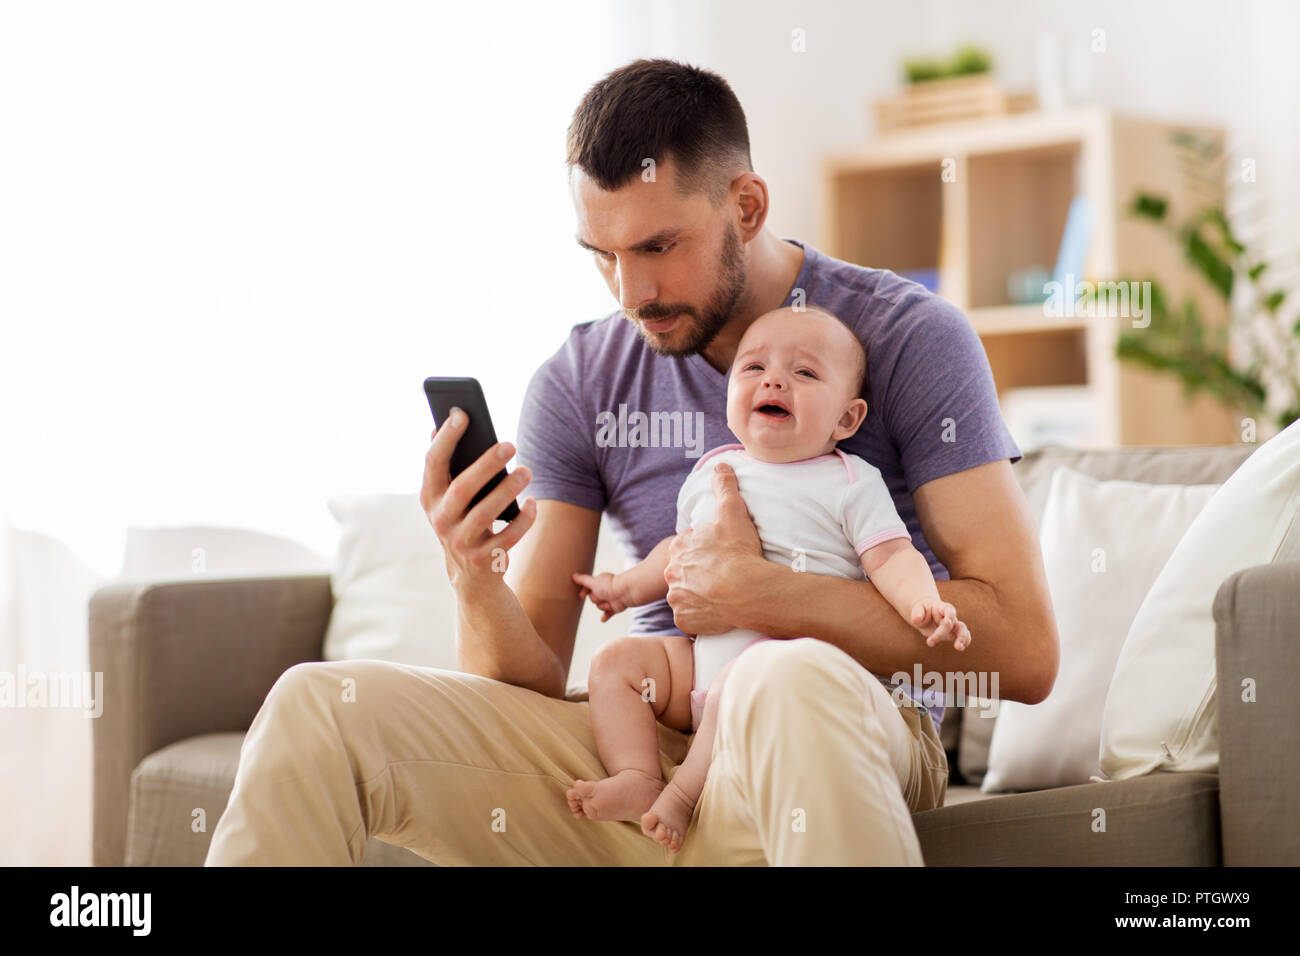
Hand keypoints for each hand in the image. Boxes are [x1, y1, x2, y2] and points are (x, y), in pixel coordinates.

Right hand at [420, 408, 537, 587]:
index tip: (462, 413)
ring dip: (507, 490)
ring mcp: (461, 542)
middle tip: (510, 444)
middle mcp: (441, 521)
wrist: (471, 573)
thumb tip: (442, 423)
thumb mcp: (449, 496)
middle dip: (486, 465)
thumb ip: (448, 465)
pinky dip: (523, 519)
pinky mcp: (484, 560)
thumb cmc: (464, 518)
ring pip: (485, 514)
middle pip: (462, 489)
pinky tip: (532, 502)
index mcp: (429, 497)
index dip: (446, 438)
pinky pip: (508, 537)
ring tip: (526, 471)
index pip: (433, 463)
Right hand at [571, 571, 628, 622]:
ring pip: (599, 606)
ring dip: (603, 605)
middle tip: (603, 595)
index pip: (588, 587)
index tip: (581, 596)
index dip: (584, 592)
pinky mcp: (614, 607)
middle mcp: (604, 590)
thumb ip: (583, 580)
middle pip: (593, 599)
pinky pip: (608, 614)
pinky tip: (603, 619)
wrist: (624, 594)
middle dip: (596, 598)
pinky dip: (606, 616)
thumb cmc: (609, 586)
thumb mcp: (593, 582)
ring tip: (610, 601)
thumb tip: (573, 575)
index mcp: (600, 582)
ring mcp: (609, 599)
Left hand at [664, 462, 764, 635]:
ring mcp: (677, 599)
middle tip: (722, 573)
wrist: (747, 591)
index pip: (689, 547)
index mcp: (679, 547)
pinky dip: (701, 615)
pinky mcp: (685, 619)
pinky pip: (691, 617)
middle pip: (685, 571)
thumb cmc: (739, 551)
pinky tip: (717, 609)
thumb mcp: (732, 511)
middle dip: (700, 572)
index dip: (706, 549)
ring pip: (686, 594)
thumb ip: (724, 486)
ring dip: (700, 593)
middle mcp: (672, 573)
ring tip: (722, 592)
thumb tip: (720, 465)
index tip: (721, 553)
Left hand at [910, 598, 970, 649]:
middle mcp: (950, 616)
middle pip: (953, 623)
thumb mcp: (918, 609)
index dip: (950, 616)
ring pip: (962, 629)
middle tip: (936, 640)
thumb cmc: (922, 610)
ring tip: (959, 648)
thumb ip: (917, 613)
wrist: (925, 614)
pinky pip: (963, 636)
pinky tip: (962, 647)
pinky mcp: (953, 633)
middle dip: (947, 632)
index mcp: (943, 608)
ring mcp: (953, 625)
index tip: (946, 622)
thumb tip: (915, 620)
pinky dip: (965, 641)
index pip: (949, 611)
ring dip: (962, 638)